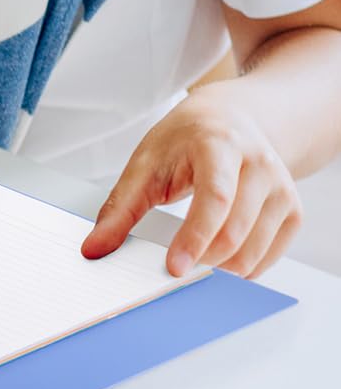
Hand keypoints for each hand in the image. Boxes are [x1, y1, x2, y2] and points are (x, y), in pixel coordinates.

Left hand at [81, 85, 301, 278]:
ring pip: (255, 249)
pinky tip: (219, 259)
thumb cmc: (184, 140)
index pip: (215, 196)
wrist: (228, 119)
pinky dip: (242, 267)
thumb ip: (120, 207)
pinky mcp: (293, 210)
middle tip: (175, 269)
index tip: (174, 266)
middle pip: (236, 229)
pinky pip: (269, 255)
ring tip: (193, 262)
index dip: (195, 236)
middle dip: (204, 258)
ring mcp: (281, 188)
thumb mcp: (145, 161)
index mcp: (219, 143)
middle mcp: (258, 163)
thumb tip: (94, 247)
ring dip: (222, 268)